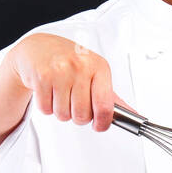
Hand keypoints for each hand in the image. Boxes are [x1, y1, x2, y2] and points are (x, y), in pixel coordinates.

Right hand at [6, 33, 130, 128]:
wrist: (39, 46)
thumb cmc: (69, 60)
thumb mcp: (94, 72)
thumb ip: (110, 96)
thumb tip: (132, 115)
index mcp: (99, 67)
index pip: (105, 106)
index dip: (102, 123)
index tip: (99, 126)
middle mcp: (81, 67)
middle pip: (82, 115)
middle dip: (77, 115)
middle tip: (74, 102)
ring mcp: (60, 71)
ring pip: (63, 115)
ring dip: (60, 110)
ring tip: (60, 93)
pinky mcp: (42, 76)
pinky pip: (45, 109)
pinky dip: (46, 106)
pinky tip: (48, 91)